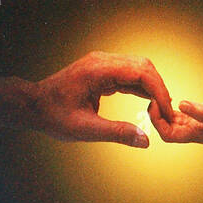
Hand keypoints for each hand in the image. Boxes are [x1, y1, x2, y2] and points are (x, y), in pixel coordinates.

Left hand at [0, 52, 172, 147]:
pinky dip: (141, 88)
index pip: (140, 73)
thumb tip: (145, 140)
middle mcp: (102, 61)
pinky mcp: (102, 71)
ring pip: (139, 68)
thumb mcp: (85, 129)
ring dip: (152, 88)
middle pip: (143, 66)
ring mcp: (102, 64)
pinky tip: (148, 103)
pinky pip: (129, 75)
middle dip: (159, 89)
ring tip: (161, 110)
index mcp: (98, 70)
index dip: (159, 91)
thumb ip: (117, 133)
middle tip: (167, 113)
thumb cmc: (54, 115)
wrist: (34, 105)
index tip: (167, 111)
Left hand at [149, 88, 202, 143]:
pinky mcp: (200, 114)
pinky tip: (167, 97)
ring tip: (156, 96)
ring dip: (162, 111)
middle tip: (151, 99)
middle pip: (166, 130)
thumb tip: (181, 105)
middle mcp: (194, 132)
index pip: (168, 135)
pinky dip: (170, 107)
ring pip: (171, 122)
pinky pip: (179, 114)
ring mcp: (197, 123)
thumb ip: (201, 111)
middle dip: (156, 117)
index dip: (157, 123)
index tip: (154, 106)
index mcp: (198, 135)